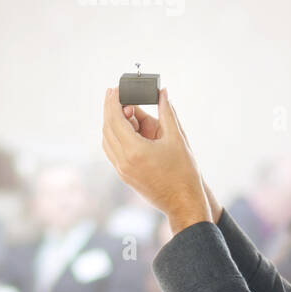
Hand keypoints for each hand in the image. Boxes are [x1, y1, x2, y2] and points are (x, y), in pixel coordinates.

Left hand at [101, 87, 210, 234]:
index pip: (115, 119)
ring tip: (123, 109)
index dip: (113, 101)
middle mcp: (124, 161)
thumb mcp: (177, 138)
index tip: (114, 89)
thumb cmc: (184, 171)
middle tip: (115, 94)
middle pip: (107, 128)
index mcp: (135, 150)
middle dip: (109, 109)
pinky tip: (125, 128)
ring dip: (110, 123)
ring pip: (106, 141)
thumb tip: (162, 92)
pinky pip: (112, 151)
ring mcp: (122, 170)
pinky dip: (114, 136)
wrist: (184, 202)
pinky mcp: (124, 176)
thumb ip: (167, 112)